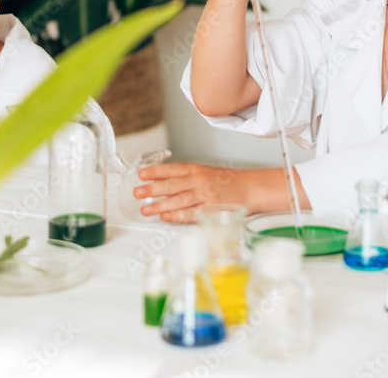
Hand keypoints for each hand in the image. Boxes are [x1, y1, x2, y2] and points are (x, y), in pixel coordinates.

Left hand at [133, 162, 254, 222]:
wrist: (250, 188)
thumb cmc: (224, 181)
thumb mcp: (203, 172)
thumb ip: (182, 177)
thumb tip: (158, 182)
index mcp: (196, 169)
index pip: (172, 169)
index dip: (156, 171)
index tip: (141, 174)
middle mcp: (200, 181)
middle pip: (173, 185)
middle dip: (153, 189)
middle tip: (137, 192)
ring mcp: (206, 196)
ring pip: (179, 200)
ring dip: (160, 205)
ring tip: (145, 209)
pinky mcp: (212, 210)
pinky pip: (192, 214)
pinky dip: (178, 216)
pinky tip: (166, 217)